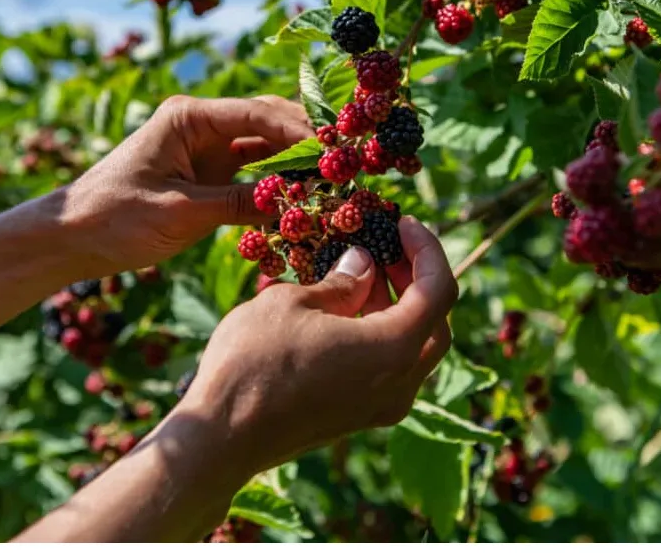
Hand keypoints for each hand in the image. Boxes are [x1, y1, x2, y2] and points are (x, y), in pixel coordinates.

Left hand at [57, 94, 313, 276]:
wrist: (72, 238)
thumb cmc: (115, 216)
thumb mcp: (180, 212)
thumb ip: (239, 204)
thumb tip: (295, 204)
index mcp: (190, 118)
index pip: (258, 115)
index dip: (300, 133)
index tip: (333, 154)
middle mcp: (202, 126)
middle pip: (268, 124)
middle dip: (306, 143)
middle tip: (343, 166)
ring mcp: (206, 151)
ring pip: (265, 150)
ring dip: (295, 166)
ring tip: (331, 184)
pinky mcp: (207, 178)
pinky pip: (252, 176)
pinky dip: (276, 187)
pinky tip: (302, 200)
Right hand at [178, 216, 457, 476]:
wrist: (221, 438)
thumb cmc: (254, 362)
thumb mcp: (292, 303)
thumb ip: (340, 282)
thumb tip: (362, 264)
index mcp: (394, 350)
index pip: (439, 291)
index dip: (427, 249)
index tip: (403, 222)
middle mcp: (400, 384)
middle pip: (434, 323)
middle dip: (416, 279)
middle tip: (387, 246)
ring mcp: (381, 407)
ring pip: (412, 349)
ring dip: (397, 307)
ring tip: (361, 271)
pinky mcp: (358, 418)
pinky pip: (388, 369)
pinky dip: (380, 334)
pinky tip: (345, 311)